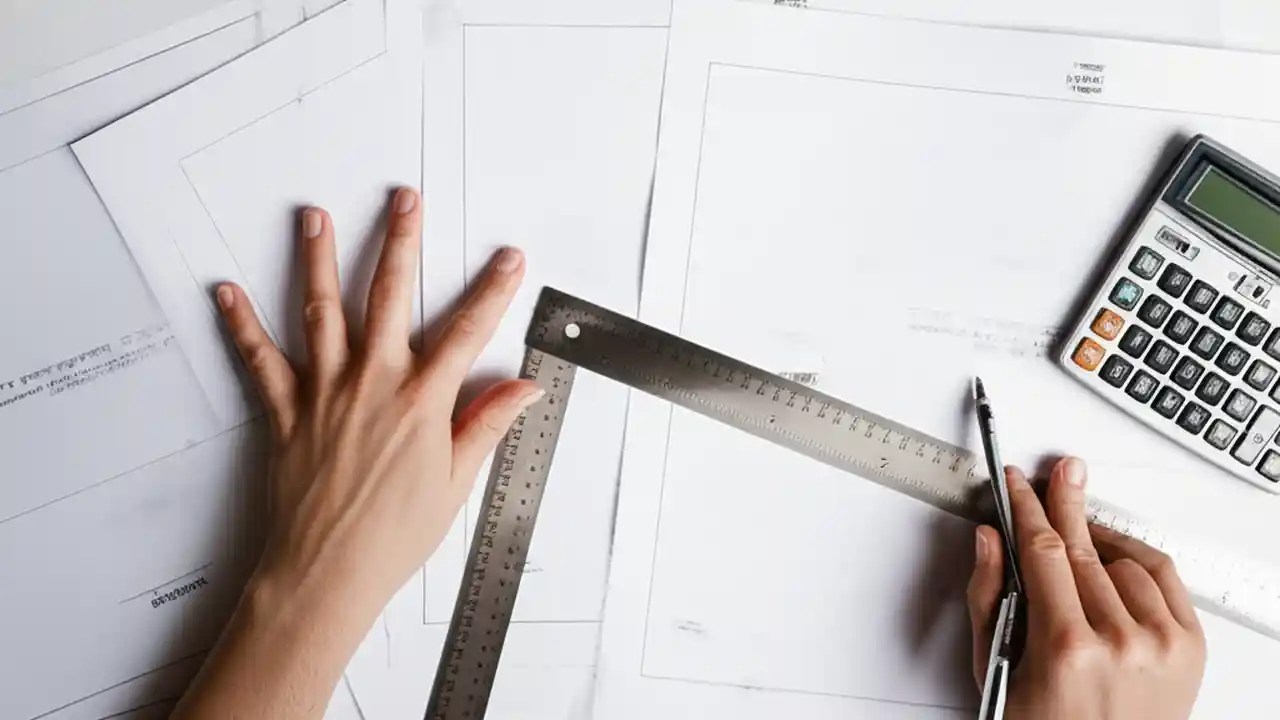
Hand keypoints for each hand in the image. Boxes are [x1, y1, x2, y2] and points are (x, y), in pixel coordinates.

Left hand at [217, 188, 540, 618]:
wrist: (327, 570)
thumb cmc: (391, 535)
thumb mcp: (456, 482)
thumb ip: (486, 424)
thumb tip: (523, 389)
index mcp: (422, 401)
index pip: (467, 332)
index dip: (492, 291)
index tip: (508, 259)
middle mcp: (374, 383)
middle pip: (389, 296)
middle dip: (400, 242)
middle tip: (405, 200)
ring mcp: (327, 391)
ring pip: (322, 310)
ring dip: (318, 259)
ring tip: (315, 217)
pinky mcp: (287, 410)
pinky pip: (260, 359)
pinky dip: (241, 324)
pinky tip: (227, 292)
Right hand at [967, 458, 1205, 719]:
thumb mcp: (998, 669)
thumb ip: (988, 598)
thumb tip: (990, 540)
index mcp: (1066, 648)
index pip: (1041, 553)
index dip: (1027, 509)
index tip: (1018, 485)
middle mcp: (1119, 642)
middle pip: (1082, 547)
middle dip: (1063, 505)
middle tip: (1059, 473)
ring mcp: (1161, 643)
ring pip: (1121, 558)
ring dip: (1095, 540)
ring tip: (1076, 535)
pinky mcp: (1189, 645)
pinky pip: (1162, 574)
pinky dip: (1135, 557)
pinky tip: (1113, 551)